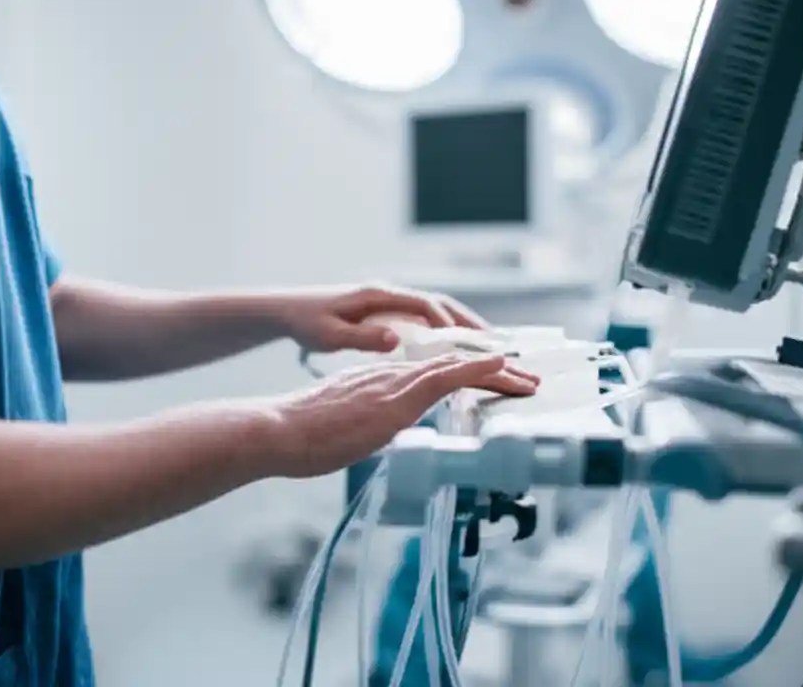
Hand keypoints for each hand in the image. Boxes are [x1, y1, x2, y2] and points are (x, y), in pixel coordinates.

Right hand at [266, 355, 537, 477]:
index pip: (430, 372)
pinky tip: (501, 368)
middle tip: (524, 378)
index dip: (465, 374)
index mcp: (375, 380)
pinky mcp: (396, 396)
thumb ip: (363, 426)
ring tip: (527, 379)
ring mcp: (393, 382)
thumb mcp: (340, 427)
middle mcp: (388, 373)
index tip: (491, 380)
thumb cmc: (297, 437)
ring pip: (456, 368)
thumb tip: (372, 437)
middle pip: (450, 365)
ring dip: (496, 373)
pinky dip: (477, 369)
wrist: (275, 431)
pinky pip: (445, 376)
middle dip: (491, 372)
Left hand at [275, 284, 487, 353]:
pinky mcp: (386, 309)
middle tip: (498, 344)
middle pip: (440, 303)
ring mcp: (390, 300)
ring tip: (487, 345)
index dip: (452, 325)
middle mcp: (389, 293)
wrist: (287, 309)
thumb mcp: (330, 335)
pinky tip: (455, 346)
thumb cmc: (306, 322)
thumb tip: (398, 340)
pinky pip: (424, 316)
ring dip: (462, 324)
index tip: (474, 343)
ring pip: (436, 308)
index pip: (427, 306)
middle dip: (470, 323)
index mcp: (380, 295)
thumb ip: (363, 338)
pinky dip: (445, 328)